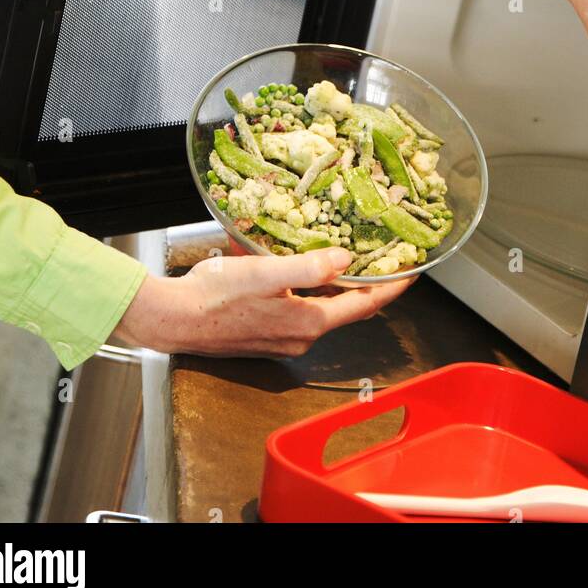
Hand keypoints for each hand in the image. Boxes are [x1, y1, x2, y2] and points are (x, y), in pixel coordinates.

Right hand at [110, 247, 415, 358]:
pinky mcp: (267, 332)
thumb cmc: (214, 297)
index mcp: (308, 323)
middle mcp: (301, 336)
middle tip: (382, 254)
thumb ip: (308, 267)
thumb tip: (345, 259)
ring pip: (321, 305)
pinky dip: (305, 286)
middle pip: (347, 306)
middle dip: (365, 280)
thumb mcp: (265, 274)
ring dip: (331, 280)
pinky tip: (292, 264)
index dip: (392, 286)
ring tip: (340, 249)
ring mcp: (284, 337)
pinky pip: (299, 306)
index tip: (414, 270)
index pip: (365, 304)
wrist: (174, 320)